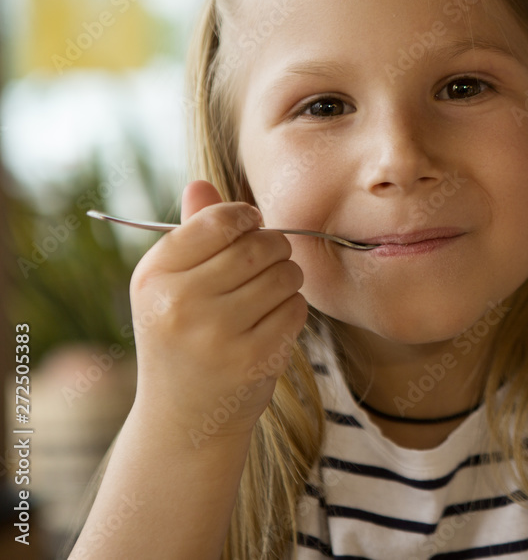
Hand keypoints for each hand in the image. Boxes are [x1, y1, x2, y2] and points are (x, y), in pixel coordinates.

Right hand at [127, 180, 308, 443]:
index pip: (218, 220)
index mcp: (154, 276)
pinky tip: (272, 324)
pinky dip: (292, 311)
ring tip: (269, 295)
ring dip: (287, 280)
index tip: (253, 225)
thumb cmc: (182, 340)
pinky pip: (295, 309)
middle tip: (270, 261)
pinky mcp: (252, 358)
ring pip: (284, 276)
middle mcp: (180, 302)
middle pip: (258, 246)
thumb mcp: (171, 288)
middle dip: (275, 248)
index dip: (247, 217)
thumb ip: (191, 234)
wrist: (183, 421)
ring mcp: (216, 333)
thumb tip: (202, 184)